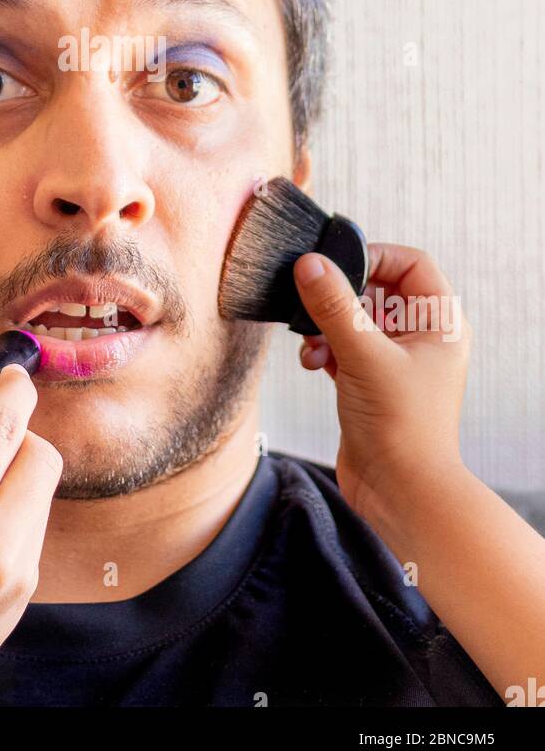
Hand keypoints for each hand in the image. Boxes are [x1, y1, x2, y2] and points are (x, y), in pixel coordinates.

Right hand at [0, 359, 61, 706]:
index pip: (4, 428)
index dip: (15, 390)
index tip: (13, 374)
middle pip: (41, 455)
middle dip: (16, 437)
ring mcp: (17, 575)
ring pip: (42, 490)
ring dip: (15, 475)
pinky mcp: (26, 594)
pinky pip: (34, 527)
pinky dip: (11, 511)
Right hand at [293, 243, 469, 524]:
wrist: (400, 493)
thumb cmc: (403, 428)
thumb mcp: (364, 356)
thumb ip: (334, 306)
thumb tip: (310, 264)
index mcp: (440, 324)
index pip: (412, 264)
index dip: (376, 257)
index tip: (338, 264)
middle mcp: (421, 338)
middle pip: (378, 290)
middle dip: (341, 296)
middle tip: (315, 304)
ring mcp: (395, 361)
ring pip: (355, 319)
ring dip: (326, 325)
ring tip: (310, 342)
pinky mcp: (370, 383)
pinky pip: (342, 347)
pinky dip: (323, 349)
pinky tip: (311, 362)